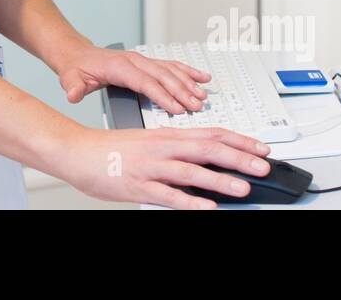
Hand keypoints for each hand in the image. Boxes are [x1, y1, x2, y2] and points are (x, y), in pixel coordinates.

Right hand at [54, 125, 271, 208]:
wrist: (77, 151)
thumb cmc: (111, 149)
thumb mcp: (148, 141)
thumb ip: (176, 148)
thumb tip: (204, 158)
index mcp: (166, 135)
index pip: (210, 133)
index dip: (239, 141)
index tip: (260, 148)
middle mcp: (162, 148)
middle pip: (207, 149)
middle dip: (239, 158)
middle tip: (263, 166)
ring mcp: (151, 167)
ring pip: (191, 171)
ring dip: (219, 179)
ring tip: (242, 188)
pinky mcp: (138, 186)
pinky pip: (167, 195)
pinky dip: (188, 202)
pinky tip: (205, 207)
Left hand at [57, 44, 211, 113]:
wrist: (76, 54)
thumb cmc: (76, 68)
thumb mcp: (70, 78)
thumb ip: (73, 87)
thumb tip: (73, 94)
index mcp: (119, 66)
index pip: (145, 82)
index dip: (162, 95)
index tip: (177, 108)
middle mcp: (134, 60)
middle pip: (163, 76)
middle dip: (182, 91)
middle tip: (196, 106)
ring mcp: (142, 60)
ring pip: (170, 70)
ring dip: (188, 82)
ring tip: (202, 95)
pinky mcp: (146, 62)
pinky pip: (171, 65)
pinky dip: (187, 71)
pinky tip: (202, 77)